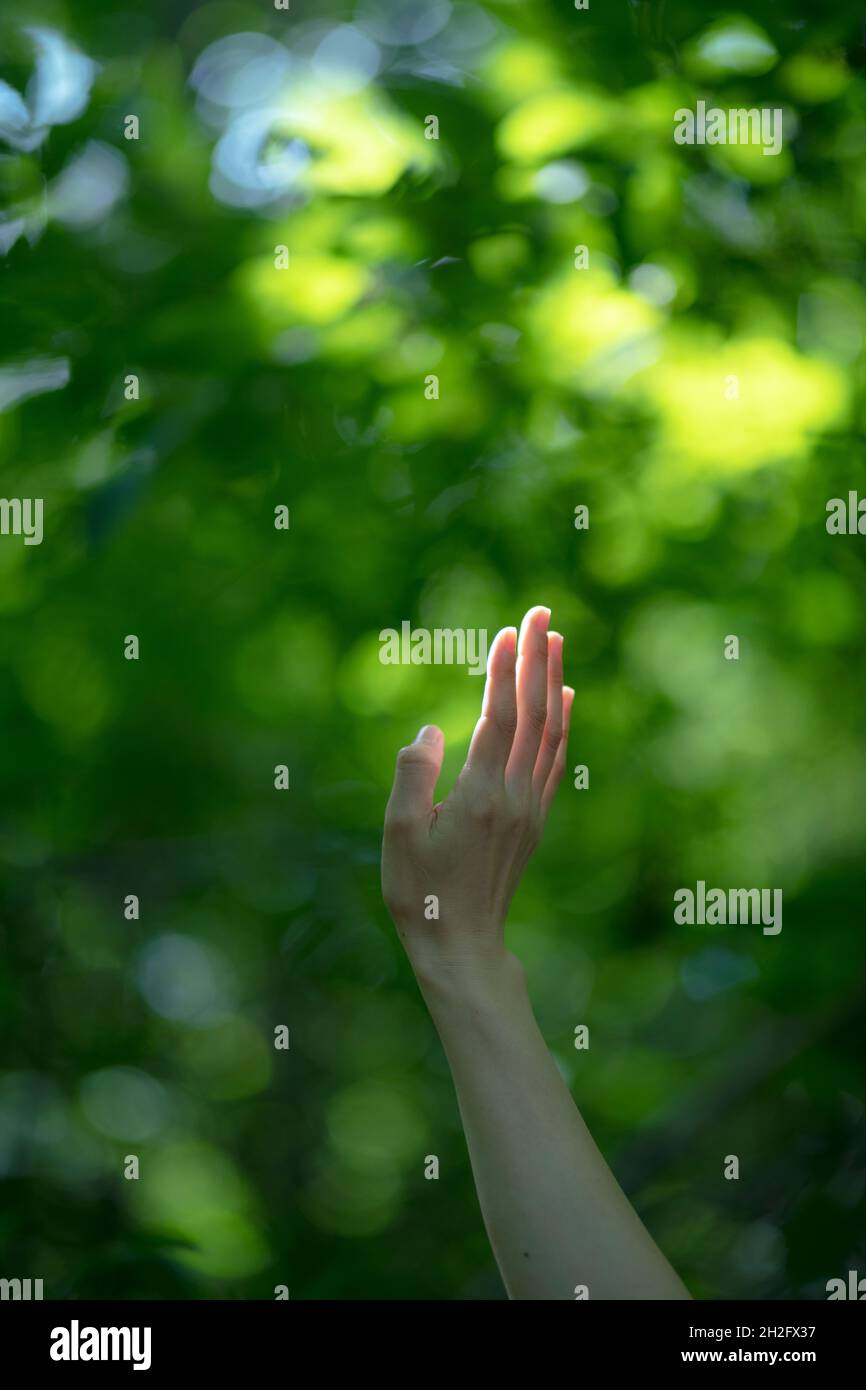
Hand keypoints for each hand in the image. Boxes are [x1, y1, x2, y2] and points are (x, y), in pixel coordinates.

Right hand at [381, 606, 573, 999]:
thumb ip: (413, 777)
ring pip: (550, 732)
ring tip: (557, 642)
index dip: (505, 671)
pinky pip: (555, 759)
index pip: (498, 717)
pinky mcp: (535, 820)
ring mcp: (530, 808)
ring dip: (554, 683)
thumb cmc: (420, 893)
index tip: (511, 629)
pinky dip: (562, 724)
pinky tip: (564, 700)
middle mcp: (515, 795)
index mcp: (480, 795)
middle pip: (534, 714)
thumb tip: (430, 730)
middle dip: (538, 660)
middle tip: (542, 613)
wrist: (462, 946)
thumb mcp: (399, 836)